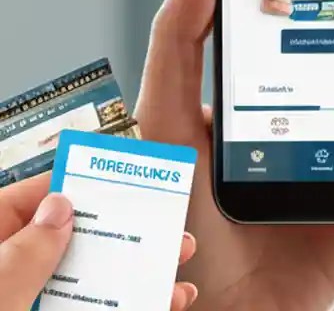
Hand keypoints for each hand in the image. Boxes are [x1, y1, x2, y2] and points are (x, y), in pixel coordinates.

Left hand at [0, 179, 198, 309]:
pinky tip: (160, 303)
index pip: (18, 206)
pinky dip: (122, 307)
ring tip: (173, 270)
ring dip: (131, 278)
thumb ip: (21, 256)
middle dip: (116, 236)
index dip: (68, 188)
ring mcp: (23, 308)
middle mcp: (3, 283)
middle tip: (161, 228)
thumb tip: (58, 211)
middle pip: (60, 247)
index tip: (116, 180)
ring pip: (80, 289)